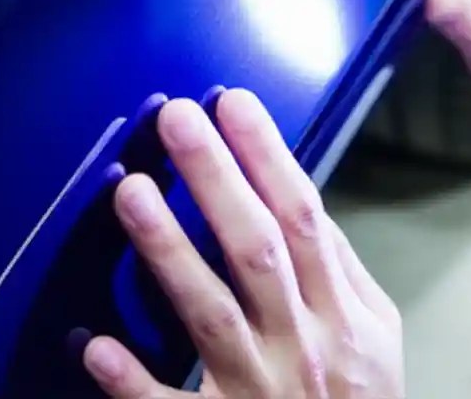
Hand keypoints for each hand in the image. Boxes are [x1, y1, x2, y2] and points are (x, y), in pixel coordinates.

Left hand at [83, 90, 404, 397]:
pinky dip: (132, 380)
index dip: (268, 157)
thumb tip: (307, 207)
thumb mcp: (378, 339)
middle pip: (256, 248)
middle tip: (176, 117)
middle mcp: (301, 346)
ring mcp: (258, 394)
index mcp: (341, 315)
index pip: (303, 218)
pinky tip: (92, 344)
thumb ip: (345, 273)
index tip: (233, 102)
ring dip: (168, 251)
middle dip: (217, 178)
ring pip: (209, 315)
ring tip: (130, 190)